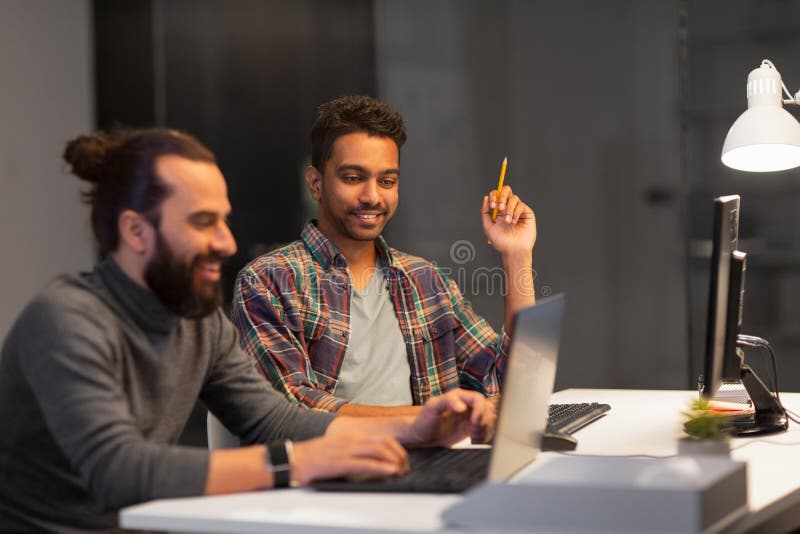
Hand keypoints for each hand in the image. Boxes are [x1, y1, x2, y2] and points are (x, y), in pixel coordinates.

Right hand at [291, 432, 408, 484]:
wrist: (296, 459)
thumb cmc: (317, 456)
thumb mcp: (339, 447)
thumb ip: (356, 449)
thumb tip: (373, 458)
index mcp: (353, 435)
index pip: (382, 438)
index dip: (397, 449)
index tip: (402, 460)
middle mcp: (352, 439)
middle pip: (385, 442)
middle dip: (400, 455)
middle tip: (405, 468)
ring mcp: (347, 450)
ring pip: (379, 450)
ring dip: (394, 461)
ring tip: (401, 471)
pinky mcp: (341, 462)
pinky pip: (366, 464)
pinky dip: (381, 467)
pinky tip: (390, 472)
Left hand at [400, 389, 492, 446]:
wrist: (421, 437)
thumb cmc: (423, 421)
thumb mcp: (432, 408)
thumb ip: (447, 401)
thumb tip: (463, 406)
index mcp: (458, 396)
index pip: (479, 399)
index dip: (480, 411)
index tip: (474, 423)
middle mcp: (466, 405)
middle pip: (487, 410)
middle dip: (483, 422)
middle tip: (472, 432)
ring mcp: (470, 417)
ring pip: (489, 420)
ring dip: (485, 430)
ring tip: (472, 437)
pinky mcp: (471, 428)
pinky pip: (486, 430)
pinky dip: (484, 436)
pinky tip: (474, 440)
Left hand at [482, 186, 535, 257]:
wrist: (513, 250)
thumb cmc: (500, 241)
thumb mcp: (487, 226)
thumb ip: (484, 212)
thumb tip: (485, 197)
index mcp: (498, 210)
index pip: (496, 195)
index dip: (494, 196)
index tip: (492, 206)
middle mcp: (508, 207)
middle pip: (506, 190)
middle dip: (502, 197)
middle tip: (500, 208)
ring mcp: (518, 209)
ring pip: (514, 198)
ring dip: (509, 209)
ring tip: (508, 222)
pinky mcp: (527, 212)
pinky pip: (521, 205)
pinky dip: (516, 213)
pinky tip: (514, 222)